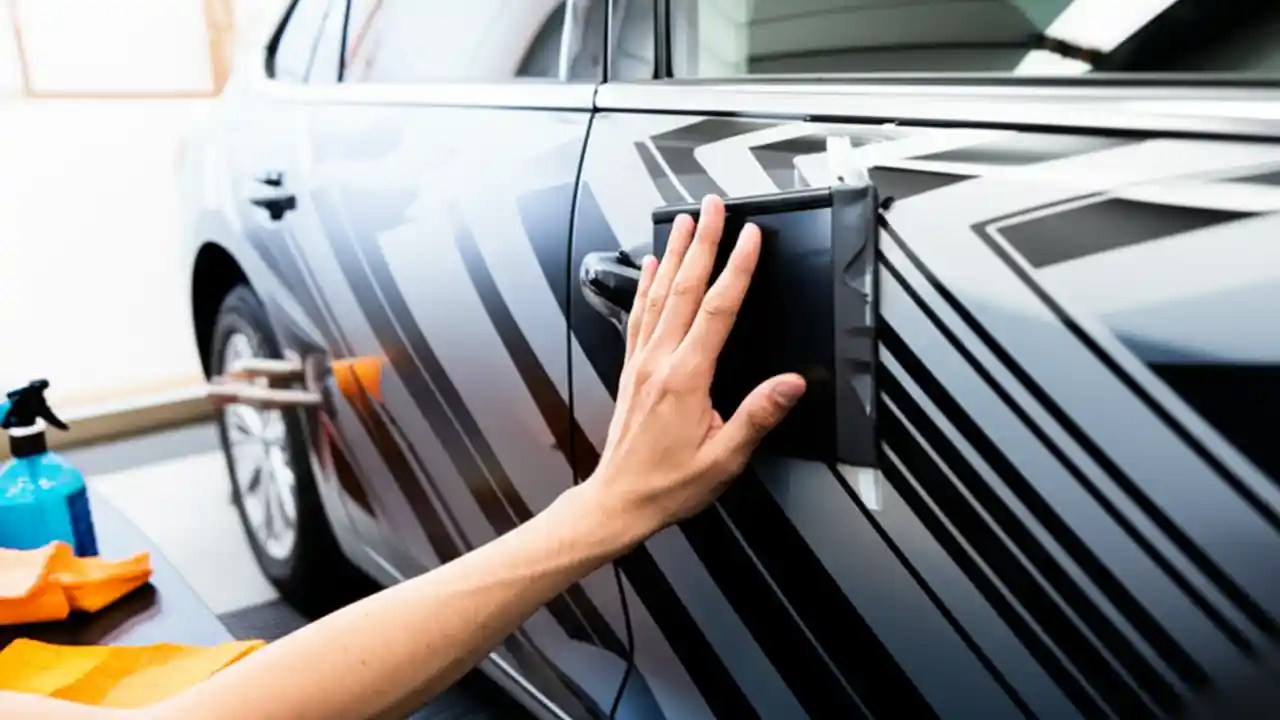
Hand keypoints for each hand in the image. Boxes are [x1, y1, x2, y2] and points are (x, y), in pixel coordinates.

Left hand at [585, 195, 805, 536]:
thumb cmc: (669, 484)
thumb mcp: (725, 458)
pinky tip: (652, 267)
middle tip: (713, 206)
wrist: (619, 500)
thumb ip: (758, 415)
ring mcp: (641, 361)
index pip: (717, 310)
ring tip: (684, 220)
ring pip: (659, 294)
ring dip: (675, 253)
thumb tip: (791, 383)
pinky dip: (648, 284)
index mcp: (686, 378)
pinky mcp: (632, 368)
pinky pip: (640, 314)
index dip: (737, 268)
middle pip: (685, 287)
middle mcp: (659, 361)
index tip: (750, 237)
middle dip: (702, 242)